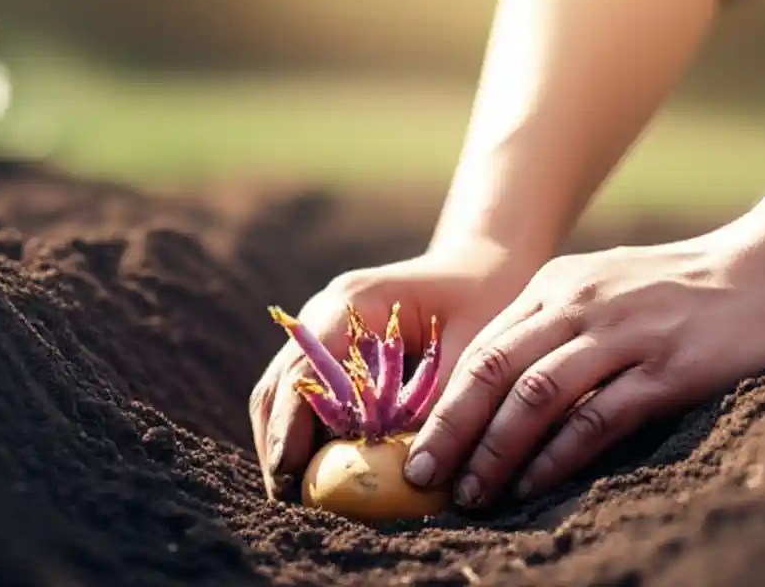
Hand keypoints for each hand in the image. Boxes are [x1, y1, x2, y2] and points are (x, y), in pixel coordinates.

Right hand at [249, 239, 538, 498]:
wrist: (486, 263)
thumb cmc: (486, 295)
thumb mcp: (475, 348)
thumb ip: (442, 403)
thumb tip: (412, 471)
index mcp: (353, 301)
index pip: (304, 368)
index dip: (291, 423)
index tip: (288, 473)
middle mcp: (325, 315)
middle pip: (279, 384)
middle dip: (278, 443)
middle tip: (287, 501)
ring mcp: (323, 333)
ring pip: (281, 392)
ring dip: (285, 442)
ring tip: (297, 498)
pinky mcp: (333, 353)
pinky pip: (305, 397)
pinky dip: (306, 434)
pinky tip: (321, 475)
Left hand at [403, 229, 764, 506]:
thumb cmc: (683, 289)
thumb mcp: (605, 287)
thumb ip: (554, 323)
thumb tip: (499, 386)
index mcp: (557, 283)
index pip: (482, 348)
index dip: (444, 401)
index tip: (417, 444)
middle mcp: (579, 303)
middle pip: (492, 371)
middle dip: (451, 429)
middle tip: (422, 475)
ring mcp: (622, 333)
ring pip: (535, 397)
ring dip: (496, 451)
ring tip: (473, 493)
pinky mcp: (666, 368)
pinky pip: (596, 417)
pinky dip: (557, 455)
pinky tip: (534, 484)